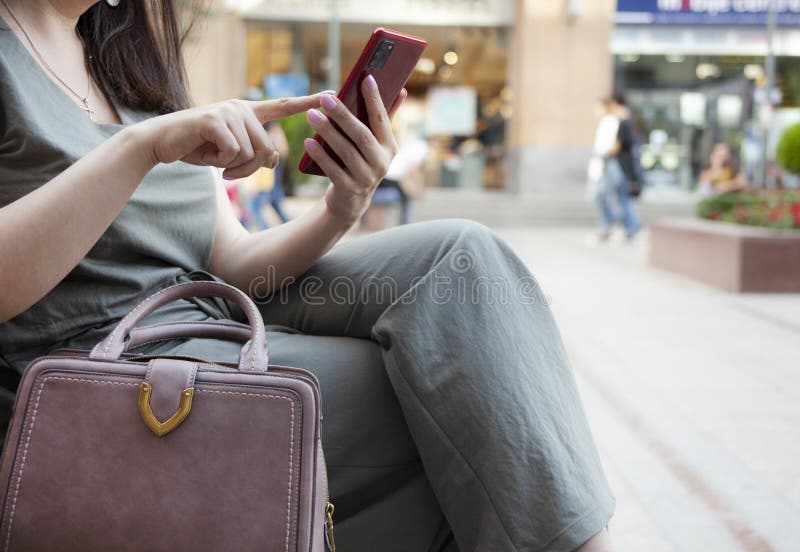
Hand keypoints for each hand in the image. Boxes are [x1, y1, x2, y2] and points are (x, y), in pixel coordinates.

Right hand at [136, 93, 333, 179]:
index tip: (331, 96)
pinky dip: (220, 162)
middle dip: (249, 170)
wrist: (161, 143)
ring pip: (252, 154)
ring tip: (213, 158)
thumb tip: (273, 160)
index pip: (282, 107)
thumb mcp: (231, 154)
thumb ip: (254, 153)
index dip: (307, 103)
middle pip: (267, 150)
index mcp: (248, 113)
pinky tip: (204, 153)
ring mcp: (228, 111)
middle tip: (226, 169)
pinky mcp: (215, 120)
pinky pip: (234, 153)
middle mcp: (241, 108)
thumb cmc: (197, 148)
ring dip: (233, 168)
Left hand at [303, 75, 406, 225]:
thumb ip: (383, 118)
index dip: (375, 99)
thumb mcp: (376, 144)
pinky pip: (333, 169)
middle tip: (325, 98)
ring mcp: (366, 178)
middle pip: (361, 135)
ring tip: (311, 115)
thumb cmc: (362, 162)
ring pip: (345, 151)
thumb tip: (400, 90)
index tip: (366, 78)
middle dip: (343, 115)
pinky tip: (309, 141)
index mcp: (390, 147)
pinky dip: (320, 155)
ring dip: (327, 132)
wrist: (351, 201)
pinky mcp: (349, 190)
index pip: (382, 119)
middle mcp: (382, 163)